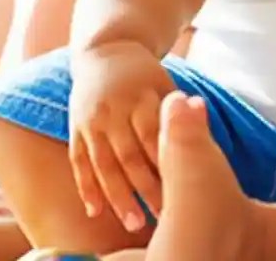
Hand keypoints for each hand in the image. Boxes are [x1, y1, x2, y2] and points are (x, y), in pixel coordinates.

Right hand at [69, 41, 175, 230]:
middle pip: (130, 156)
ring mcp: (91, 121)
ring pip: (103, 164)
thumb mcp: (165, 82)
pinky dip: (86, 188)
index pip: (154, 137)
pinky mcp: (75, 128)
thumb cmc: (145, 74)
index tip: (183, 192)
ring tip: (133, 223)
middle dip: (146, 189)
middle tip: (163, 217)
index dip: (167, 165)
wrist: (105, 52)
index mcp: (141, 97)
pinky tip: (95, 212)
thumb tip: (200, 117)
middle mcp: (113, 110)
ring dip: (117, 196)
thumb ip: (178, 107)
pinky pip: (79, 162)